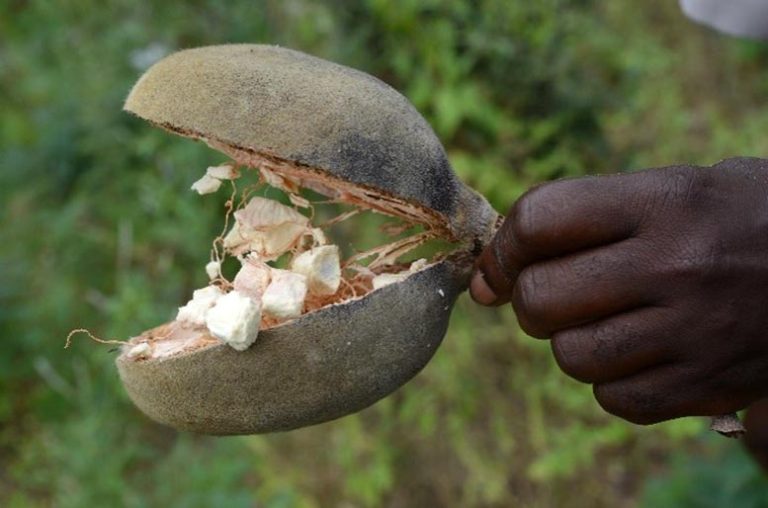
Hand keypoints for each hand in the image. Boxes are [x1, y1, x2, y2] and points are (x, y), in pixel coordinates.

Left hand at [470, 157, 767, 424]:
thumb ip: (580, 218)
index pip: (540, 220)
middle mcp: (676, 265)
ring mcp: (695, 330)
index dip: (505, 246)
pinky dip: (612, 382)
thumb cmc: (735, 217)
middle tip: (555, 294)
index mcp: (663, 202)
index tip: (501, 263)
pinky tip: (638, 354)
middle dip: (531, 299)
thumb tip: (490, 276)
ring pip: (572, 356)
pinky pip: (615, 399)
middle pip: (541, 298)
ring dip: (571, 342)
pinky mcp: (709, 384)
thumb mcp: (672, 188)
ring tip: (603, 322)